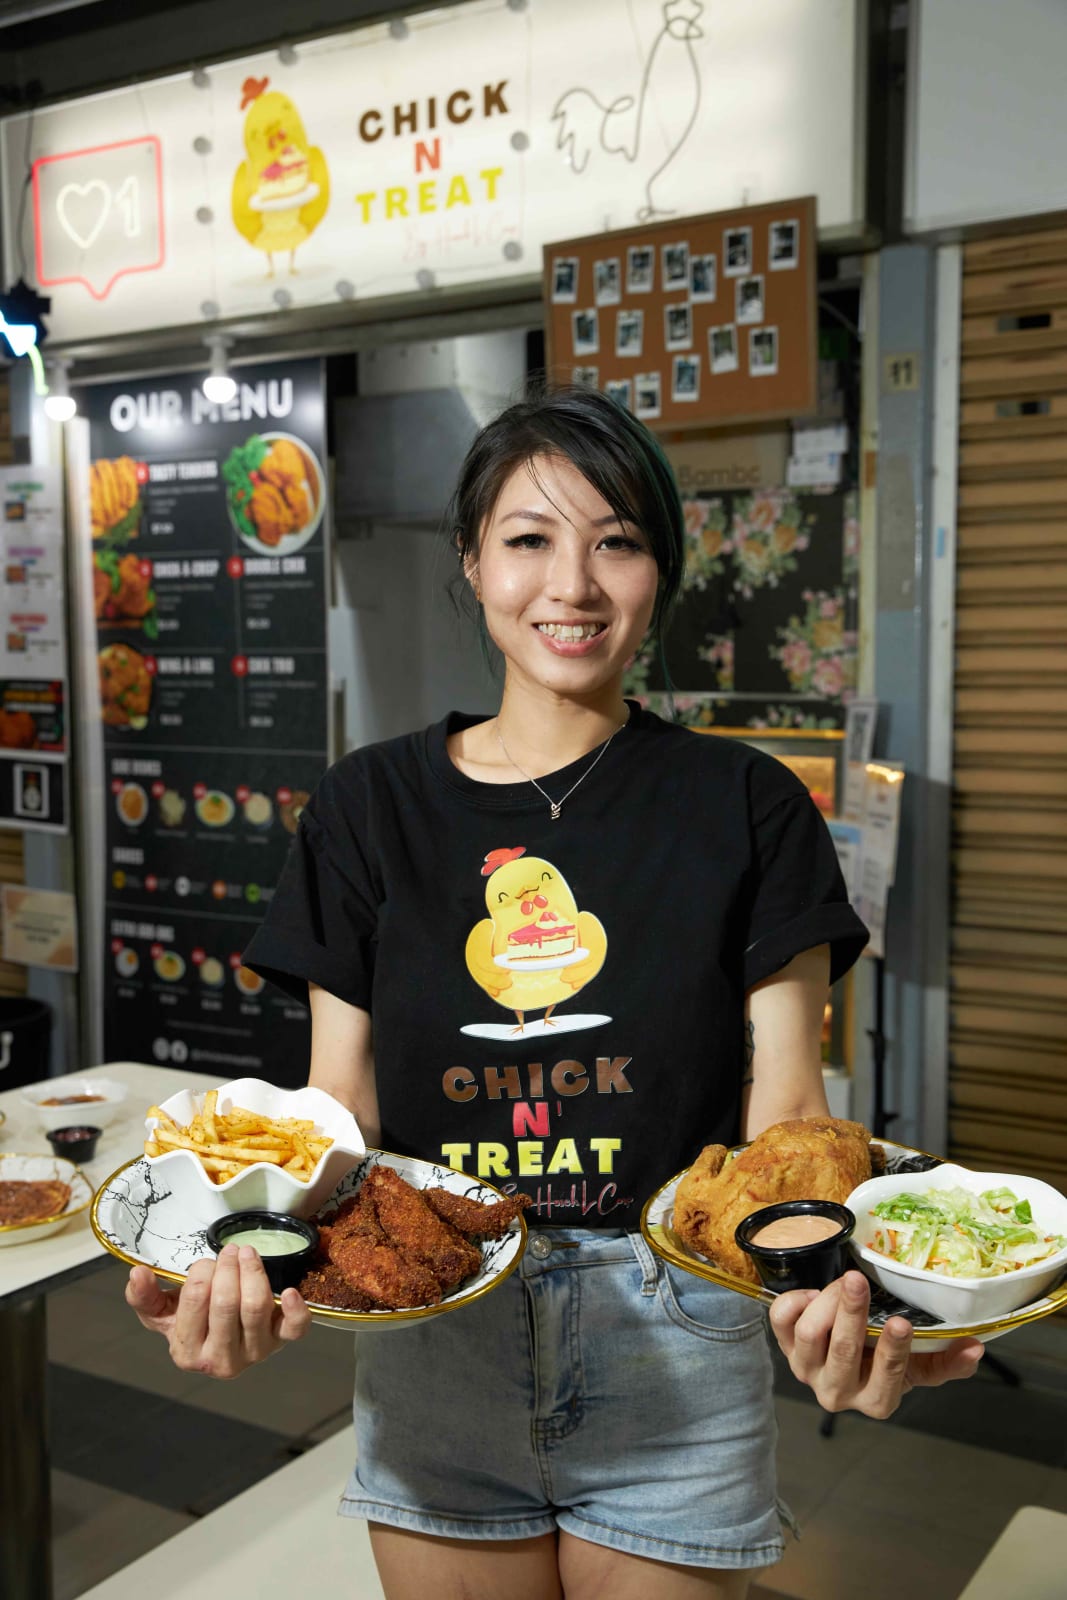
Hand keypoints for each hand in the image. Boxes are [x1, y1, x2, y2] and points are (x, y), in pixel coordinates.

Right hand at [126, 1243, 311, 1378]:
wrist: (220, 1339)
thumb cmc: (190, 1321)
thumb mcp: (159, 1312)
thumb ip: (144, 1296)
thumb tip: (137, 1274)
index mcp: (188, 1353)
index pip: (195, 1302)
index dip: (201, 1274)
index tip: (204, 1264)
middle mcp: (221, 1360)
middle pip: (227, 1303)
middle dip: (227, 1268)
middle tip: (229, 1250)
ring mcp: (254, 1352)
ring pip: (256, 1307)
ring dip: (252, 1272)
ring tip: (246, 1253)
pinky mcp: (281, 1341)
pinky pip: (295, 1329)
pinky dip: (295, 1309)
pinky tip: (288, 1291)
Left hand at [769, 1269, 984, 1418]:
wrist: (849, 1358)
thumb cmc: (887, 1360)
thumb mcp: (921, 1366)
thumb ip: (949, 1360)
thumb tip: (976, 1347)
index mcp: (877, 1400)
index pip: (886, 1378)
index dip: (893, 1351)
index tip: (902, 1322)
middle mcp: (837, 1391)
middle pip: (841, 1351)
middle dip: (850, 1313)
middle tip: (857, 1281)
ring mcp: (806, 1371)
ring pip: (808, 1334)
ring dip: (825, 1302)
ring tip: (845, 1281)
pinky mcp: (784, 1347)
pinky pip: (780, 1321)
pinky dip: (793, 1301)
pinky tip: (814, 1291)